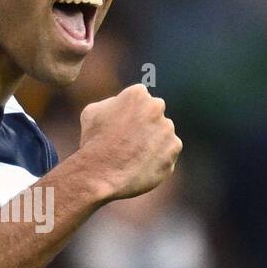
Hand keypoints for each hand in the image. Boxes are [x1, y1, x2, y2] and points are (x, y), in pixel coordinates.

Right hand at [75, 83, 181, 199]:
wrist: (102, 174)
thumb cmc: (94, 142)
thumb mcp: (92, 113)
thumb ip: (111, 103)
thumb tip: (120, 104)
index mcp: (137, 94)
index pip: (139, 98)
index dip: (130, 113)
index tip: (122, 125)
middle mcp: (156, 106)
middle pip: (154, 112)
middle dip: (146, 123)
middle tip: (130, 141)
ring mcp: (168, 128)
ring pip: (163, 133)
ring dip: (153, 141)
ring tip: (134, 156)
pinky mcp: (174, 148)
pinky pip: (169, 151)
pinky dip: (159, 158)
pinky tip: (142, 165)